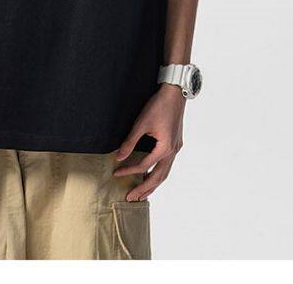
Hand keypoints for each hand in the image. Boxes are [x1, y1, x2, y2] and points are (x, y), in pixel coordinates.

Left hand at [113, 84, 185, 200]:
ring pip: (165, 173)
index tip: (116, 173)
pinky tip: (153, 174)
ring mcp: (176, 148)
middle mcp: (173, 151)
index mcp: (164, 148)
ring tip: (142, 194)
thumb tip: (118, 157)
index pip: (144, 166)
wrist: (175, 93)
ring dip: (153, 184)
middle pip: (158, 178)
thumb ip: (130, 142)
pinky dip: (160, 173)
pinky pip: (168, 164)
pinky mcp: (176, 143)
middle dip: (144, 189)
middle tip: (131, 198)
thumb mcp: (141, 123)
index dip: (129, 171)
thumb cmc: (158, 106)